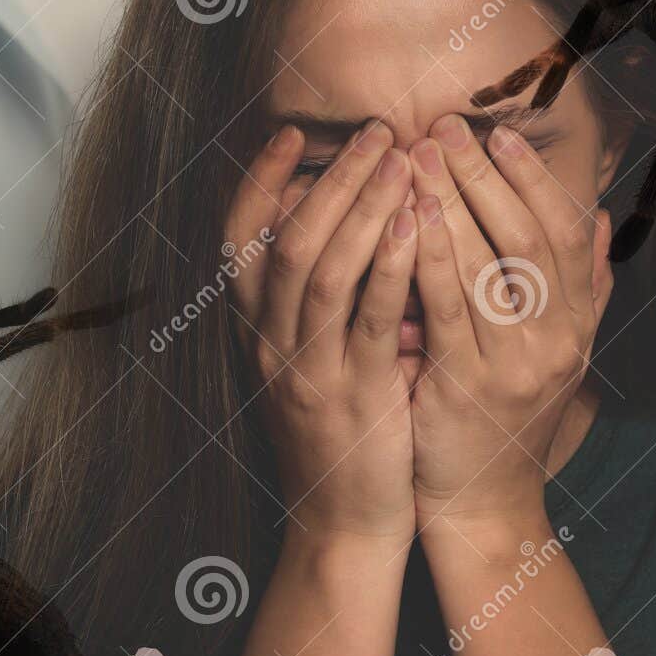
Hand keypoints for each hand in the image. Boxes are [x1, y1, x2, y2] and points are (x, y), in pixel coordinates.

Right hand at [225, 120, 419, 544]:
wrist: (344, 525)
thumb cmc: (343, 435)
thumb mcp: (315, 361)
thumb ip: (322, 302)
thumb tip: (346, 226)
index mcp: (259, 333)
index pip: (241, 241)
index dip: (259, 182)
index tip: (292, 133)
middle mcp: (273, 345)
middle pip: (288, 240)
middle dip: (331, 178)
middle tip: (376, 130)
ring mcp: (310, 370)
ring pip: (322, 270)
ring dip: (361, 207)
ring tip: (401, 158)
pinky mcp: (355, 396)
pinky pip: (368, 319)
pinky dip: (389, 265)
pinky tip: (415, 225)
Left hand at [405, 115, 611, 538]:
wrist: (483, 506)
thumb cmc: (506, 421)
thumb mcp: (558, 356)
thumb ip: (581, 289)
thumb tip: (602, 218)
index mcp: (576, 326)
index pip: (563, 232)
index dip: (531, 178)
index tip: (497, 134)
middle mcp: (556, 341)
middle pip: (525, 236)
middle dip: (483, 175)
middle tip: (444, 126)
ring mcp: (516, 365)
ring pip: (487, 263)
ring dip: (451, 201)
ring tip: (416, 155)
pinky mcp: (468, 387)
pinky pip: (449, 309)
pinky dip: (430, 257)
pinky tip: (407, 219)